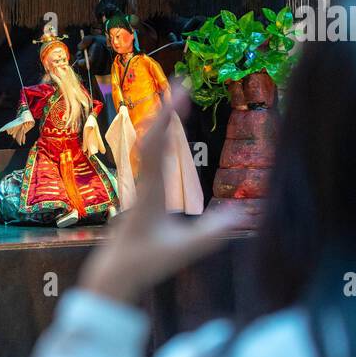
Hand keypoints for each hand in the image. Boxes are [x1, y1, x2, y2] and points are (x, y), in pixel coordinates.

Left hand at [77, 92, 248, 304]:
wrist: (113, 273)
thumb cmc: (145, 262)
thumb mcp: (182, 251)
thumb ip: (211, 234)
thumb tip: (242, 214)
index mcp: (151, 193)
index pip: (158, 148)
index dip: (168, 120)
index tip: (179, 94)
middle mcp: (143, 185)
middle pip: (151, 139)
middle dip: (167, 110)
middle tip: (181, 83)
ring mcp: (139, 188)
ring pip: (146, 147)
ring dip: (161, 121)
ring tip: (175, 98)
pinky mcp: (140, 194)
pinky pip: (148, 157)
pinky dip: (158, 138)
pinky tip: (164, 133)